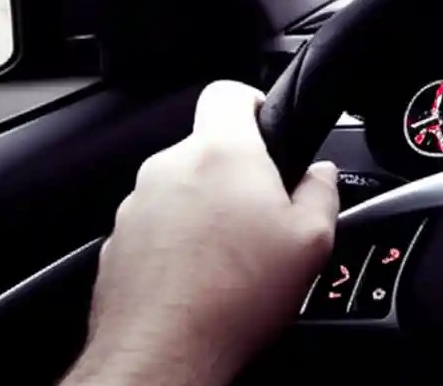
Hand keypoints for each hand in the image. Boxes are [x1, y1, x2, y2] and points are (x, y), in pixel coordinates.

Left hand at [63, 81, 338, 385]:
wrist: (164, 352)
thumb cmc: (234, 297)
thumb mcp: (313, 241)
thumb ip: (324, 191)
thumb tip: (322, 174)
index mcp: (222, 153)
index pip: (230, 91)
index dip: (254, 102)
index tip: (269, 127)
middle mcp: (170, 167)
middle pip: (209, 147)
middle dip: (238, 174)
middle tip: (267, 215)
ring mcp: (136, 204)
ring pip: (182, 188)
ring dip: (207, 210)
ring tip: (235, 257)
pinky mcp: (118, 241)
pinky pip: (158, 225)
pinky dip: (179, 242)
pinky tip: (204, 278)